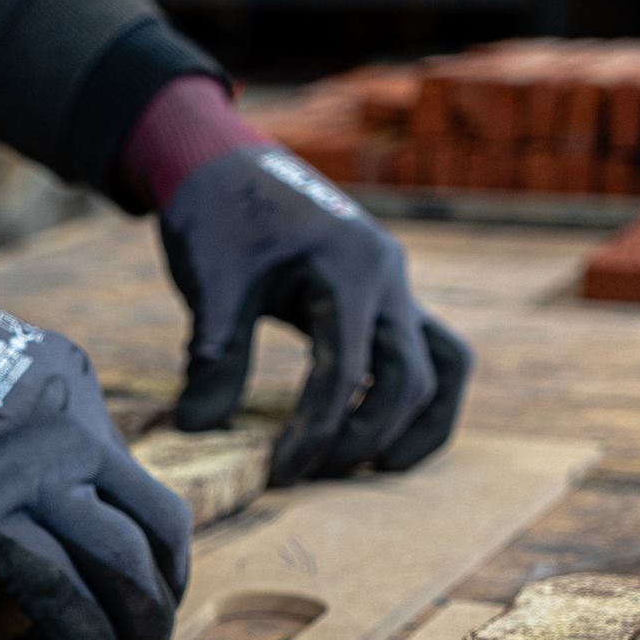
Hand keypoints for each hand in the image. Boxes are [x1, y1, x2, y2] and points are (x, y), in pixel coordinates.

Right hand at [0, 175, 187, 639]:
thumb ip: (9, 421)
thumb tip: (8, 483)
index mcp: (71, 382)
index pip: (138, 481)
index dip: (152, 547)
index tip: (136, 584)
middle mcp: (72, 426)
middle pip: (158, 527)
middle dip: (163, 593)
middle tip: (148, 633)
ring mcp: (32, 469)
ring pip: (125, 566)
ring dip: (138, 626)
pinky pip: (61, 591)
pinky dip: (88, 639)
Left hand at [159, 146, 470, 484]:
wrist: (224, 166)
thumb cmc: (218, 216)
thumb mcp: (211, 282)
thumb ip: (214, 355)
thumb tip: (196, 430)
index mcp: (348, 268)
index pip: (347, 370)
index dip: (316, 431)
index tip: (279, 473)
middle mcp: (389, 278)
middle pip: (409, 378)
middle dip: (363, 436)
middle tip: (307, 474)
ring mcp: (396, 287)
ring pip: (442, 368)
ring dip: (413, 426)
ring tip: (367, 471)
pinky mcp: (387, 300)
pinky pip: (433, 354)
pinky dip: (418, 400)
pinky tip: (378, 437)